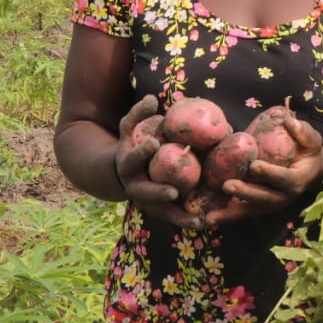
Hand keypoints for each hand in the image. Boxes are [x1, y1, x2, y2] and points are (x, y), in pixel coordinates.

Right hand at [114, 94, 201, 229]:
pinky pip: (171, 217)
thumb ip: (138, 114)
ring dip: (177, 215)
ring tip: (196, 219)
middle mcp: (134, 185)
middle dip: (158, 191)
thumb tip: (152, 99)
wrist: (120, 172)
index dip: (142, 151)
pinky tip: (203, 223)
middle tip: (174, 191)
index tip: (154, 143)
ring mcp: (145, 200)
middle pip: (144, 191)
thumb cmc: (132, 144)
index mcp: (128, 163)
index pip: (134, 157)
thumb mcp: (129, 128)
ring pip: (160, 210)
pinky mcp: (157, 209)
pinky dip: (185, 221)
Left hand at [202, 114, 322, 227]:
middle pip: (264, 198)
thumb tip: (289, 121)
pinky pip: (242, 212)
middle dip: (246, 193)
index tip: (254, 166)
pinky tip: (209, 218)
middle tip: (228, 185)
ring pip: (250, 210)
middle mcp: (284, 196)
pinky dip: (226, 216)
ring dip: (230, 213)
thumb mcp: (312, 140)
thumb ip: (303, 131)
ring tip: (211, 216)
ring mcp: (270, 204)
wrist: (310, 171)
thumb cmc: (308, 152)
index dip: (270, 173)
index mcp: (297, 180)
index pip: (284, 178)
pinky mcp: (259, 206)